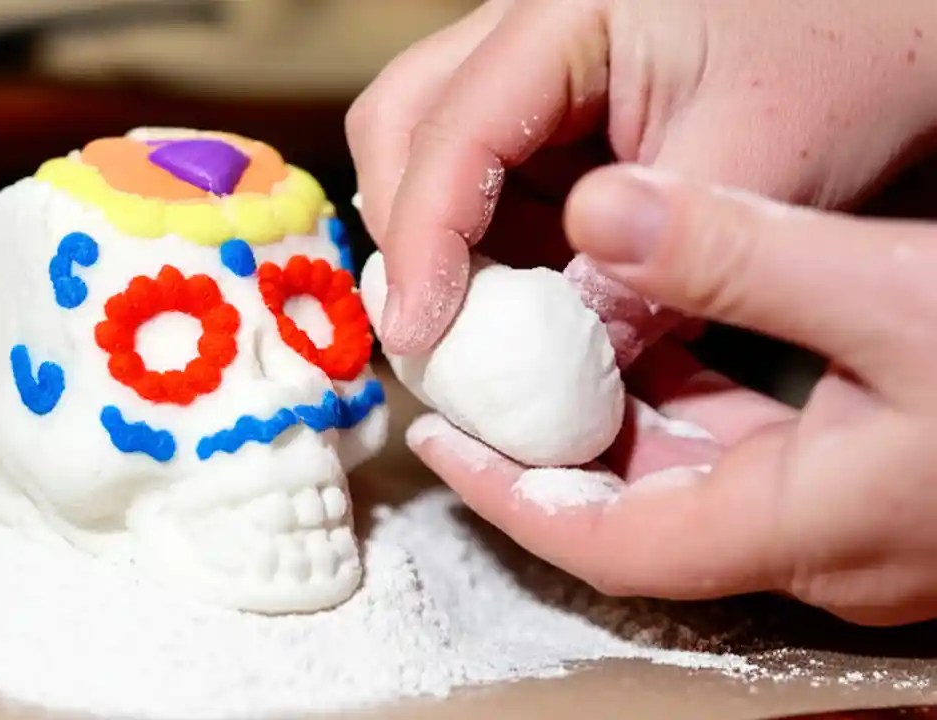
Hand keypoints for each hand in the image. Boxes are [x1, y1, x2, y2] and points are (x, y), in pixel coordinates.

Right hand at [347, 0, 936, 356]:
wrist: (901, 16)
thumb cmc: (852, 54)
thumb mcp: (754, 168)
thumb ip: (647, 275)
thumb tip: (558, 376)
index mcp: (565, 13)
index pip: (451, 132)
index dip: (421, 243)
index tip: (421, 339)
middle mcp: (527, 25)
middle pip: (400, 122)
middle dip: (405, 231)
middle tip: (430, 329)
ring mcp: (535, 62)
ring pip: (430, 148)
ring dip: (444, 241)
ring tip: (487, 325)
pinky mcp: (557, 101)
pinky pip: (488, 173)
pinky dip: (491, 239)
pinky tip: (532, 293)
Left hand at [407, 163, 936, 626]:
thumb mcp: (892, 293)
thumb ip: (739, 257)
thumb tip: (599, 211)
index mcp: (798, 528)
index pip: (603, 542)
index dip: (506, 494)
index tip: (438, 440)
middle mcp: (812, 551)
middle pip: (635, 515)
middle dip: (545, 453)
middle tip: (476, 388)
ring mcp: (846, 527)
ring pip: (695, 484)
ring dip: (619, 424)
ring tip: (542, 358)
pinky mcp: (875, 491)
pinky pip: (753, 461)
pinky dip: (696, 410)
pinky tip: (664, 345)